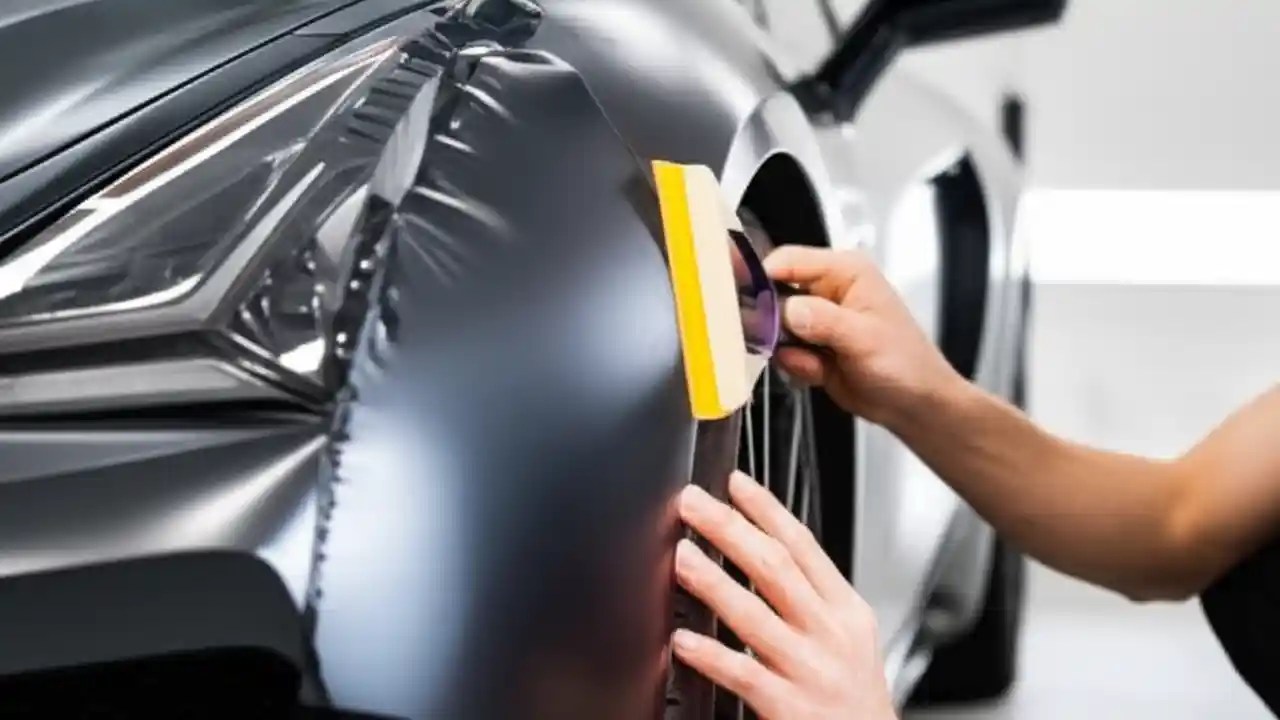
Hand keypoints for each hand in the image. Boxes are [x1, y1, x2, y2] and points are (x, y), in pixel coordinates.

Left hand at [672, 472, 897, 719]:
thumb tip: (759, 551)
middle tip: (692, 503)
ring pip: (756, 616)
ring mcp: (810, 671)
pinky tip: (684, 641)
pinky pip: (743, 675)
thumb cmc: (852, 698)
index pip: (804, 546)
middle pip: (775, 567)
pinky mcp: (790, 708)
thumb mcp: (847, 637)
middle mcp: (831, 634)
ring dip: (714, 582)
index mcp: (845, 610)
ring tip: (681, 558)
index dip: (767, 509)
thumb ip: (811, 598)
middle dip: (730, 529)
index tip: (734, 482)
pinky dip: (711, 655)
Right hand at [764, 246, 963, 429]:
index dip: (764, 278)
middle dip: (774, 322)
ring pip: (773, 326)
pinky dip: (797, 366)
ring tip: (817, 363)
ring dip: (788, 349)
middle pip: (774, 292)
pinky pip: (783, 352)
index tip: (748, 304)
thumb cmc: (904, 364)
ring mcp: (816, 319)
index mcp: (844, 272)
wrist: (915, 404)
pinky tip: (821, 373)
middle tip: (787, 343)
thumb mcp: (865, 339)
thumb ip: (825, 321)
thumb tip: (787, 310)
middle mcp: (826, 290)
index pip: (788, 260)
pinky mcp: (810, 346)